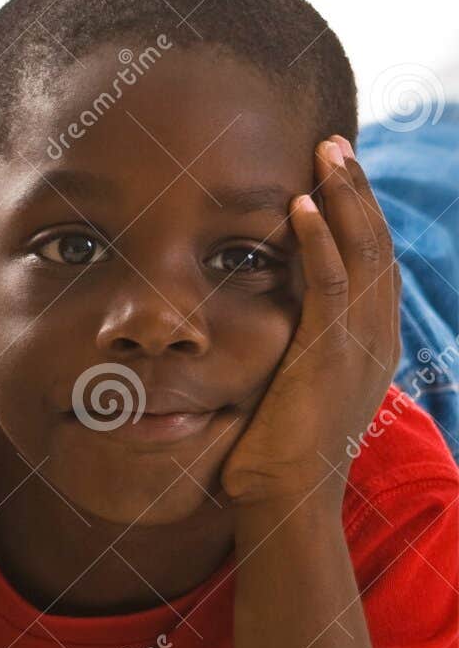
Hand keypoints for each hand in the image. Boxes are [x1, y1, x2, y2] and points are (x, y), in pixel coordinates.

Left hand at [219, 135, 401, 508]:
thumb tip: (268, 315)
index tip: (337, 173)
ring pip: (363, 254)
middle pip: (379, 246)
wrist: (284, 502)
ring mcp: (359, 346)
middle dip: (356, 191)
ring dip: (343, 200)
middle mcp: (377, 338)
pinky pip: (331, 285)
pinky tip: (300, 208)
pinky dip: (320, 241)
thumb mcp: (294, 384)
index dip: (361, 214)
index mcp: (371, 343)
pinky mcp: (329, 356)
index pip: (376, 262)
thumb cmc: (275, 450)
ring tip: (326, 157)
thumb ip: (294, 345)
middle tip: (334, 146)